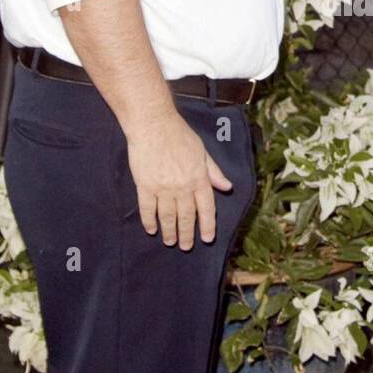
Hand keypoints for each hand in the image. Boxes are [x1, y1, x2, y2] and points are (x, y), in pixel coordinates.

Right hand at [126, 113, 232, 249]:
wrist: (154, 126)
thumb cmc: (180, 135)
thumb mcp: (202, 152)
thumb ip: (214, 172)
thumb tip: (227, 187)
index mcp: (199, 178)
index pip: (206, 208)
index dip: (207, 225)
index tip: (206, 238)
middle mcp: (183, 187)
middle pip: (186, 216)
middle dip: (186, 234)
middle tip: (186, 246)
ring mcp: (163, 188)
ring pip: (168, 216)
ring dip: (169, 232)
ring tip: (170, 242)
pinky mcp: (145, 186)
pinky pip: (147, 209)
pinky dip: (149, 221)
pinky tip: (151, 229)